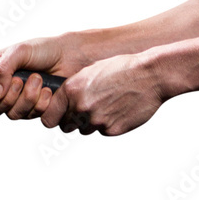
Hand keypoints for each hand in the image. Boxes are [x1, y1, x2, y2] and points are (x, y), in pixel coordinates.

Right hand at [0, 36, 76, 120]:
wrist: (72, 56)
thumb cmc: (43, 49)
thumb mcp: (18, 51)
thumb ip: (1, 70)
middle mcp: (0, 91)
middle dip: (7, 98)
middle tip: (20, 80)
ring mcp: (18, 102)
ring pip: (12, 115)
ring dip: (27, 98)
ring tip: (38, 79)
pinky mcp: (36, 110)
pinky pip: (32, 117)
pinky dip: (41, 104)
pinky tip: (49, 90)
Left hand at [41, 52, 167, 135]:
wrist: (149, 75)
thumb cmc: (121, 68)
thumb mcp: (89, 71)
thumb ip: (73, 89)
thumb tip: (64, 103)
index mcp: (71, 90)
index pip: (49, 117)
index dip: (53, 117)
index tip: (57, 116)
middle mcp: (81, 107)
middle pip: (65, 126)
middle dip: (71, 120)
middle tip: (84, 110)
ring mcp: (97, 121)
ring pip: (85, 129)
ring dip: (91, 122)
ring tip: (107, 104)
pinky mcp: (113, 130)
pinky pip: (103, 131)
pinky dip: (108, 123)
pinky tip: (118, 109)